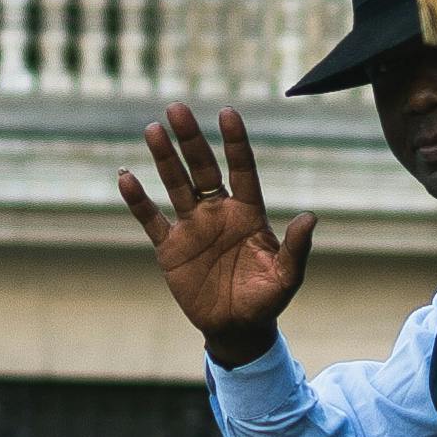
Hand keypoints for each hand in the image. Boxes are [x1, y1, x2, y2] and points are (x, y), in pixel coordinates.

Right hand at [119, 103, 316, 366]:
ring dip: (164, 158)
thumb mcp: (287, 277)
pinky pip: (151, 219)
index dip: (235, 142)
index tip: (227, 112)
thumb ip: (296, 248)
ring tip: (152, 129)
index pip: (242, 169)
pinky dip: (138, 200)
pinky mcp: (170, 248)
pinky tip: (126, 177)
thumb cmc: (266, 300)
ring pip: (176, 185)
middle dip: (190, 140)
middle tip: (176, 108)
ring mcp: (193, 227)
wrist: (237, 328)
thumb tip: (310, 217)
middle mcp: (219, 212)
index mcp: (249, 213)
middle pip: (203, 168)